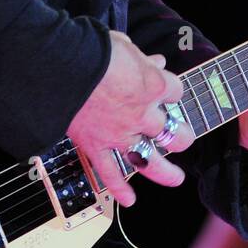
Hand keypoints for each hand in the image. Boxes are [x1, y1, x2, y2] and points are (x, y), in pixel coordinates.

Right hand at [67, 30, 195, 206]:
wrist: (63, 66)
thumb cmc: (94, 50)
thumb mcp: (125, 46)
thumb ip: (142, 58)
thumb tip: (155, 61)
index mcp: (154, 85)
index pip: (176, 91)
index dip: (173, 90)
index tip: (167, 89)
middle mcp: (143, 114)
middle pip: (173, 131)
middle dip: (181, 135)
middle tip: (184, 137)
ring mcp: (120, 134)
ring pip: (150, 160)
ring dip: (165, 173)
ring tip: (176, 178)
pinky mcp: (96, 146)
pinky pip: (110, 173)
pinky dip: (119, 189)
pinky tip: (129, 200)